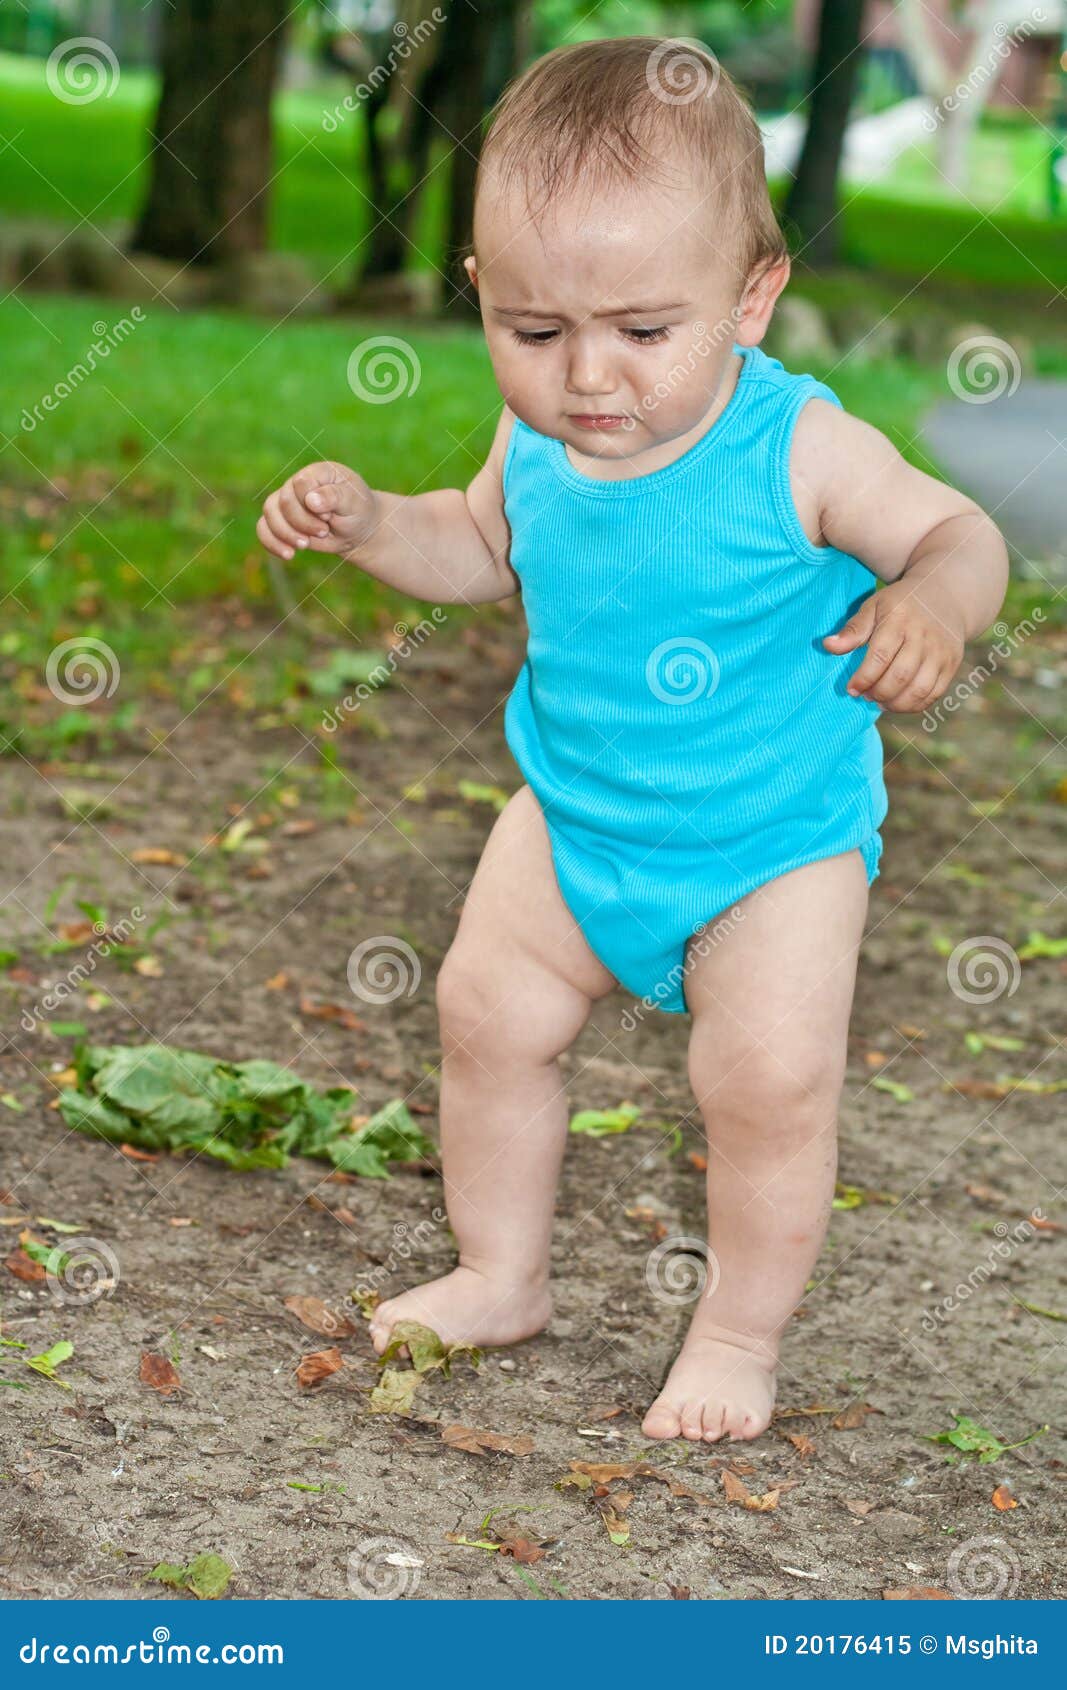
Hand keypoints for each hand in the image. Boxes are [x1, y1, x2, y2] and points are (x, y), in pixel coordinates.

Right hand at [257, 461, 378, 560]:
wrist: (357, 530)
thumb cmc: (358, 511)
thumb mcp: (354, 502)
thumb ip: (335, 496)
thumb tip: (311, 500)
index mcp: (317, 473)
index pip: (300, 484)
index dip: (310, 504)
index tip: (329, 517)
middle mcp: (297, 484)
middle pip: (284, 501)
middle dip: (302, 522)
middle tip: (324, 532)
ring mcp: (286, 501)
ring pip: (269, 513)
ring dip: (286, 533)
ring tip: (305, 545)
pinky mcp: (281, 520)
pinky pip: (263, 528)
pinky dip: (272, 543)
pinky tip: (288, 555)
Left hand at [822, 580, 965, 712]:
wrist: (946, 597)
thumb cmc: (900, 604)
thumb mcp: (874, 607)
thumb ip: (853, 629)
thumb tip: (827, 646)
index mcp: (900, 619)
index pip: (880, 657)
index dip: (863, 678)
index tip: (851, 689)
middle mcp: (924, 636)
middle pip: (900, 677)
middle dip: (878, 693)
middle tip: (866, 695)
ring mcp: (941, 652)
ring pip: (918, 690)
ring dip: (895, 703)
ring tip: (880, 700)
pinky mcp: (951, 664)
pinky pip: (933, 694)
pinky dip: (914, 705)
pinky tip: (898, 701)